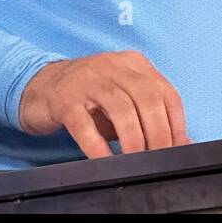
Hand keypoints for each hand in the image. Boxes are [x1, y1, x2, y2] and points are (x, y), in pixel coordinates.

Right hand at [18, 50, 190, 157]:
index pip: (166, 91)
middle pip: (146, 99)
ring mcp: (87, 80)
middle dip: (158, 133)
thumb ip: (149, 114)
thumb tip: (181, 142)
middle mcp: (111, 65)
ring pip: (120, 108)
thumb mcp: (122, 99)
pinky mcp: (64, 99)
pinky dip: (98, 146)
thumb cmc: (88, 97)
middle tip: (159, 157)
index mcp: (132, 63)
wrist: (40, 87)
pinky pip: (85, 125)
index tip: (178, 147)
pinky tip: (106, 160)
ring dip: (133, 139)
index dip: (176, 123)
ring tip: (136, 159)